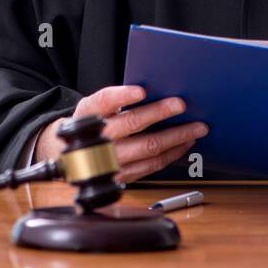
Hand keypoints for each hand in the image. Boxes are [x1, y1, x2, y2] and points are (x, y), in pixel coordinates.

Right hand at [34, 85, 208, 183]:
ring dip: (176, 136)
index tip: (142, 90)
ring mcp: (111, 161)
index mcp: (89, 114)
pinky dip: (172, 153)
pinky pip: (152, 165)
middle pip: (131, 124)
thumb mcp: (94, 109)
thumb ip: (116, 101)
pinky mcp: (122, 177)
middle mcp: (98, 138)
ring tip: (196, 127)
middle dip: (160, 112)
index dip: (123, 96)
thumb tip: (155, 90)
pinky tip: (185, 143)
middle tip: (181, 104)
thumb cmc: (91, 126)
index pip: (104, 101)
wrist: (72, 158)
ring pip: (148, 147)